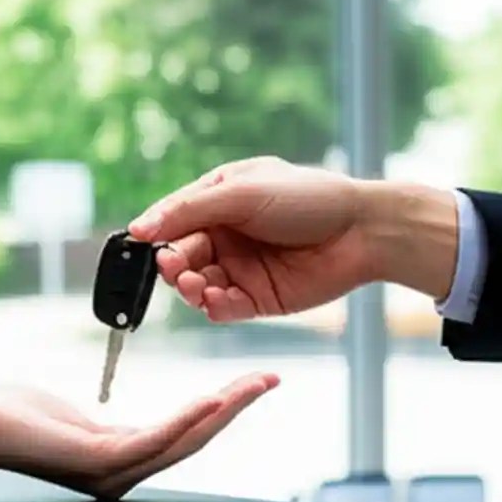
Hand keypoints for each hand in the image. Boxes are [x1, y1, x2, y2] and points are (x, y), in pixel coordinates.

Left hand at [0, 373, 278, 499]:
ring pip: (184, 440)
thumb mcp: (75, 416)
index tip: (248, 383)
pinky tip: (211, 399)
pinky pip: (154, 438)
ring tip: (252, 384)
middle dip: (237, 408)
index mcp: (121, 461)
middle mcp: (124, 473)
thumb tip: (116, 419)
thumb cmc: (17, 415)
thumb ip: (107, 422)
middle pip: (195, 440)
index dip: (222, 410)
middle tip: (269, 379)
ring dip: (224, 409)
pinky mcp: (100, 459)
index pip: (183, 435)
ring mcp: (113, 470)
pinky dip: (187, 418)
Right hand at [127, 156, 456, 322]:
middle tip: (175, 268)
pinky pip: (223, 307)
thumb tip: (139, 228)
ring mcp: (240, 268)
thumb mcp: (241, 193)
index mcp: (219, 200)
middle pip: (181, 255)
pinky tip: (215, 301)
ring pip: (197, 284)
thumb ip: (189, 211)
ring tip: (195, 286)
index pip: (173, 219)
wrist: (362, 231)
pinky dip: (213, 307)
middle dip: (173, 263)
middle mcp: (226, 235)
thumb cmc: (306, 198)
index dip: (156, 232)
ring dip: (189, 288)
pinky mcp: (257, 298)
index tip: (143, 242)